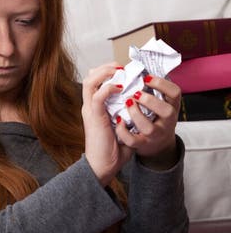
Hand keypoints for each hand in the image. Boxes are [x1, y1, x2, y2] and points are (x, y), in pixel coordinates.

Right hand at [82, 62, 133, 185]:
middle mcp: (89, 107)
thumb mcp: (122, 128)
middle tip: (120, 66)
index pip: (94, 83)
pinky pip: (98, 96)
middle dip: (105, 68)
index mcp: (95, 109)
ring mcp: (90, 111)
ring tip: (118, 71)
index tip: (122, 71)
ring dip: (105, 73)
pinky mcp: (94, 117)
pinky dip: (108, 88)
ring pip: (89, 81)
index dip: (106, 73)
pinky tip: (120, 87)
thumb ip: (128, 116)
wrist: (102, 166)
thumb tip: (142, 108)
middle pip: (89, 78)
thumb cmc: (112, 150)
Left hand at [116, 74, 181, 170]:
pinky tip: (119, 120)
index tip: (146, 77)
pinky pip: (133, 140)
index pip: (175, 92)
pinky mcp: (143, 144)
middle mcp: (167, 121)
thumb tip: (138, 64)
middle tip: (136, 93)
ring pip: (148, 127)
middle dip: (150, 100)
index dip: (162, 84)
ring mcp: (156, 134)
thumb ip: (152, 86)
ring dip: (136, 114)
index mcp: (172, 105)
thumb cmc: (154, 116)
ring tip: (127, 104)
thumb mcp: (160, 100)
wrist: (156, 143)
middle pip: (166, 111)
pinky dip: (124, 131)